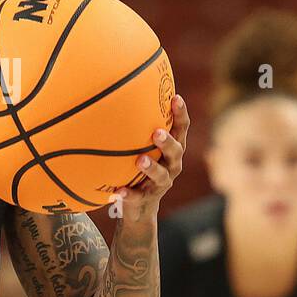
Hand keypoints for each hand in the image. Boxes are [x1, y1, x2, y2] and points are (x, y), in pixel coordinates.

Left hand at [107, 94, 188, 222]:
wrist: (140, 205)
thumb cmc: (139, 165)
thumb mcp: (140, 145)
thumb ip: (135, 125)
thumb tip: (116, 90)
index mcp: (173, 149)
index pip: (181, 128)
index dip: (181, 114)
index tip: (175, 98)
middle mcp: (172, 165)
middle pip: (176, 151)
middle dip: (168, 142)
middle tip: (157, 133)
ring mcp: (160, 183)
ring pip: (161, 176)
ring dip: (151, 168)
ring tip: (140, 161)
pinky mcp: (146, 199)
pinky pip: (137, 197)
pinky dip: (128, 194)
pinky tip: (118, 191)